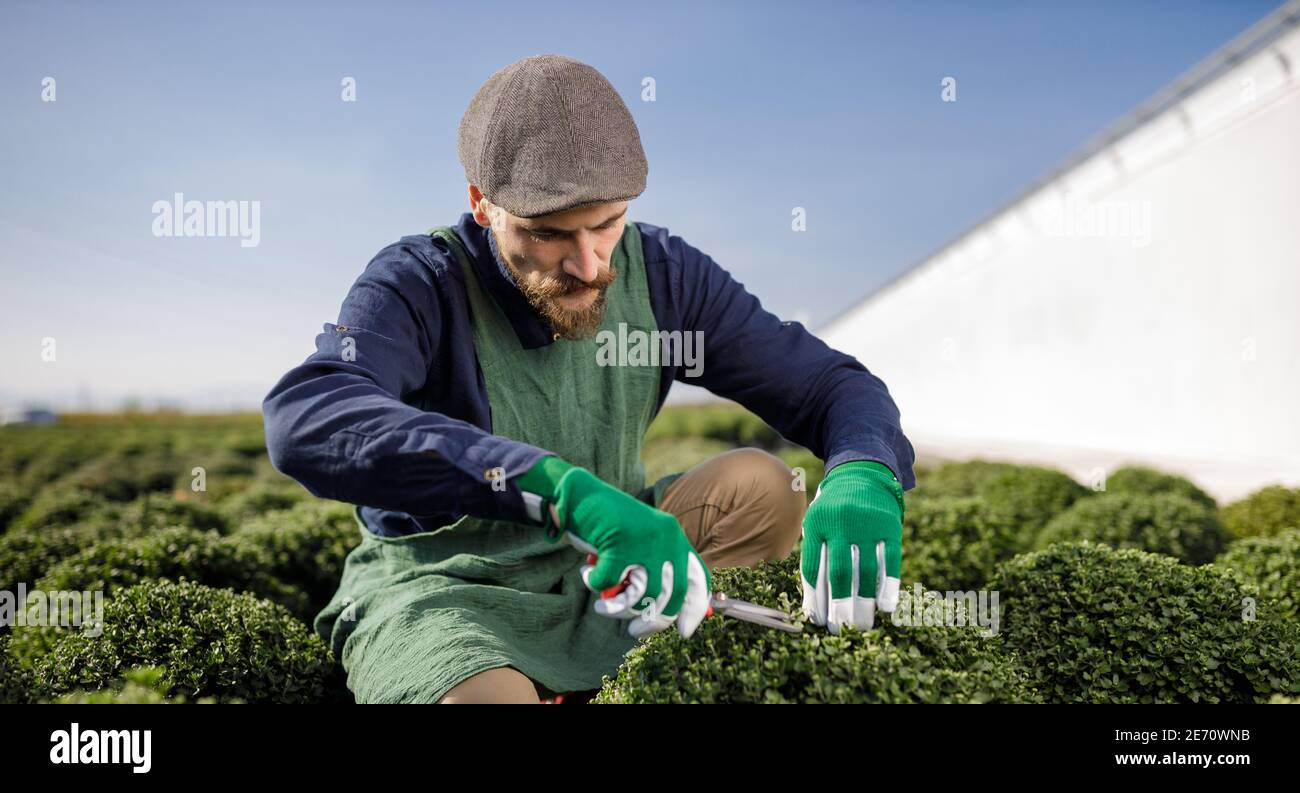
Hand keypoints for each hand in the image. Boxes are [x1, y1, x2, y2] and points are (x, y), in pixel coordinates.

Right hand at [517, 456, 711, 637]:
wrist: (580, 495)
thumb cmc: (609, 524)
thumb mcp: (641, 544)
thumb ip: (656, 569)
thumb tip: (668, 613)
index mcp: (674, 537)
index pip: (697, 578)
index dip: (695, 608)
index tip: (685, 631)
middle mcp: (666, 538)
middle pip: (672, 595)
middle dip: (654, 621)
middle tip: (635, 631)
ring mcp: (644, 542)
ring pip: (641, 596)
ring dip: (618, 608)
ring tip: (603, 605)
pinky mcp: (619, 546)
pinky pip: (607, 585)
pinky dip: (594, 584)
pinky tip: (589, 572)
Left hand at [800, 461, 903, 632]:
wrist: (863, 471)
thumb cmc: (835, 507)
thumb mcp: (817, 520)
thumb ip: (816, 552)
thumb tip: (813, 601)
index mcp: (817, 522)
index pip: (814, 567)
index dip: (814, 597)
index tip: (816, 620)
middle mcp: (841, 523)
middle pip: (839, 573)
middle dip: (838, 606)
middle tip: (838, 631)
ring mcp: (867, 525)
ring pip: (865, 571)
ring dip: (863, 602)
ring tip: (860, 626)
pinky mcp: (890, 527)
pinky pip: (890, 561)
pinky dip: (888, 586)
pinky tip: (885, 607)